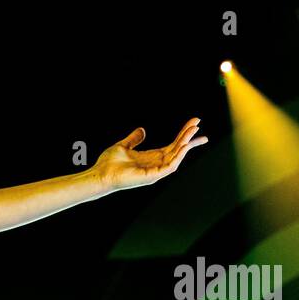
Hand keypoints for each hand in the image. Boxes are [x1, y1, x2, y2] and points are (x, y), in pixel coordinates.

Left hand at [91, 118, 207, 191]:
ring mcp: (154, 171)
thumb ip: (134, 139)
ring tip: (193, 130)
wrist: (100, 174)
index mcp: (150, 158)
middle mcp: (155, 164)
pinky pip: (170, 166)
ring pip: (176, 156)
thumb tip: (142, 130)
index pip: (172, 145)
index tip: (194, 122)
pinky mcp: (152, 176)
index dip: (183, 134)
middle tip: (198, 123)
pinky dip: (178, 156)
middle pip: (177, 149)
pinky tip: (184, 145)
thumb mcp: (123, 146)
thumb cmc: (108, 164)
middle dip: (189, 137)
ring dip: (186, 143)